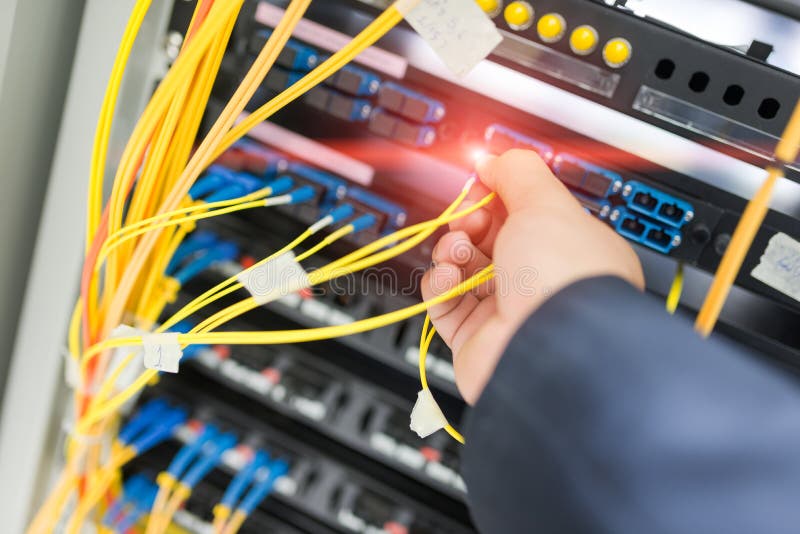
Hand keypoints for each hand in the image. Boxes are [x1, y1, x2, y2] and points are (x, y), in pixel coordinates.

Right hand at [422, 150, 643, 403]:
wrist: (550, 348)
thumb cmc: (563, 280)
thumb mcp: (545, 201)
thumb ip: (516, 171)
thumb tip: (492, 158)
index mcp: (567, 249)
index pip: (524, 214)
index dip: (497, 195)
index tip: (481, 183)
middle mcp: (538, 281)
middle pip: (488, 239)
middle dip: (469, 221)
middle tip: (469, 219)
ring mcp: (505, 311)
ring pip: (462, 268)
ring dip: (452, 249)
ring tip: (459, 249)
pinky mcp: (473, 338)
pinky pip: (442, 301)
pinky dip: (440, 282)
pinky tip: (450, 276)